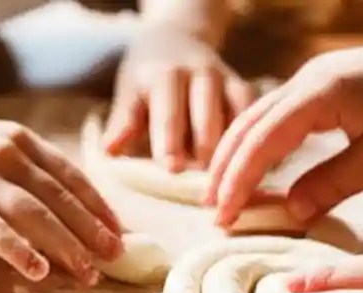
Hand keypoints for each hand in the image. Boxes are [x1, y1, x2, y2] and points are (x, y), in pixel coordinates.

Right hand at [0, 112, 122, 284]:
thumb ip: (19, 165)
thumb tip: (56, 199)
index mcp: (18, 139)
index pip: (71, 175)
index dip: (98, 205)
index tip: (119, 230)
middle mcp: (6, 154)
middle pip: (61, 198)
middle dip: (92, 231)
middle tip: (115, 257)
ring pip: (37, 215)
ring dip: (67, 246)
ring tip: (87, 273)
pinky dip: (20, 251)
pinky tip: (39, 271)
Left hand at [104, 23, 253, 171]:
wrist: (176, 39)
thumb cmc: (146, 78)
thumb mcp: (129, 93)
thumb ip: (123, 122)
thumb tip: (109, 152)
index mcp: (166, 75)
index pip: (168, 111)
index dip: (170, 142)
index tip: (171, 170)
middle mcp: (200, 73)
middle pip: (206, 112)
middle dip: (204, 147)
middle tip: (203, 183)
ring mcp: (227, 79)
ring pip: (235, 112)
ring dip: (233, 146)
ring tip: (228, 181)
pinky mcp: (245, 88)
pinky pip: (253, 114)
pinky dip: (253, 138)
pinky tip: (250, 168)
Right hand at [207, 41, 362, 226]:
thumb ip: (333, 183)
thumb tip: (289, 212)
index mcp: (322, 91)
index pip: (263, 140)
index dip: (239, 181)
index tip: (224, 217)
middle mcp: (309, 78)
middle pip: (249, 125)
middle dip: (226, 170)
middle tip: (213, 213)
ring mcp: (313, 78)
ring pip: (258, 118)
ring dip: (237, 157)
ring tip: (223, 196)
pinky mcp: (322, 85)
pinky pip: (277, 115)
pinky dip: (259, 144)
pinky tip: (254, 170)